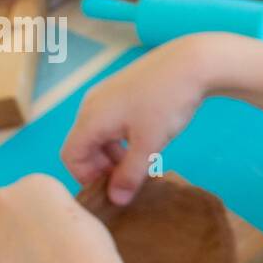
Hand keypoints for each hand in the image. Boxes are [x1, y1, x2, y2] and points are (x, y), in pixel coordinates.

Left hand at [0, 173, 125, 262]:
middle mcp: (4, 198)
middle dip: (13, 225)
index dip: (40, 217)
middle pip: (1, 207)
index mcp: (34, 184)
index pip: (29, 195)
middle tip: (35, 250)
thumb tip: (49, 231)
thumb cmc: (90, 249)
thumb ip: (56, 217)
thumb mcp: (81, 218)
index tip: (53, 234)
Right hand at [62, 37, 217, 204]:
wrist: (192, 62)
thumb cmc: (167, 103)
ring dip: (112, 155)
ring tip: (138, 167)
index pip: (71, 156)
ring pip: (99, 134)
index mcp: (91, 118)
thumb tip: (117, 200)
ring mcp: (106, 95)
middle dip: (101, 168)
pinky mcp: (122, 89)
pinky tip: (144, 145)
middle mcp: (91, 104)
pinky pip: (111, 122)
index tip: (112, 190)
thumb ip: (130, 175)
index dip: (86, 178)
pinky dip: (121, 139)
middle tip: (128, 183)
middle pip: (83, 145)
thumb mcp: (149, 145)